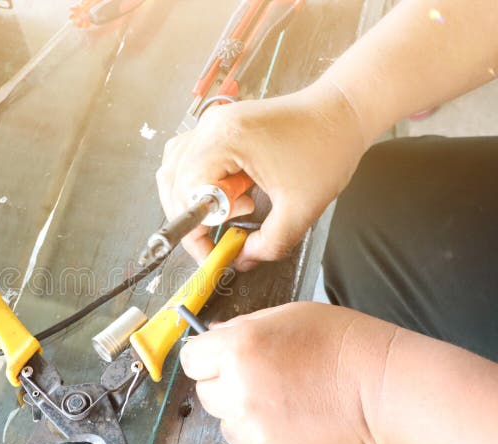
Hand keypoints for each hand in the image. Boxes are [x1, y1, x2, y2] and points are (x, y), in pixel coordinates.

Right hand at [156, 80, 365, 269]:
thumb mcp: (301, 209)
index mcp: (226, 140)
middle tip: (225, 234)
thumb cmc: (327, 147)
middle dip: (195, 217)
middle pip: (174, 182)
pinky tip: (224, 191)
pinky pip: (187, 157)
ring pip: (174, 169)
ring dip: (192, 198)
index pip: (186, 193)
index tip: (212, 252)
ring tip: (232, 206)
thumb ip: (269, 244)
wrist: (341, 112)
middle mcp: (211, 127)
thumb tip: (242, 260)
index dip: (195, 231)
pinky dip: (196, 181)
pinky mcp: (218, 126)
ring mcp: (211, 123)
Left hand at [180, 302, 394, 443]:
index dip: (206, 358)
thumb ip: (239, 328)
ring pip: (227, 425)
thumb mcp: (284, 315)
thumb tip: (210, 338)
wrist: (380, 387)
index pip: (191, 360)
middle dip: (225, 385)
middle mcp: (239, 392)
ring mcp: (254, 431)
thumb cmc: (338, 343)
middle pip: (205, 393)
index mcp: (238, 350)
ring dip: (244, 415)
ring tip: (282, 401)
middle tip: (261, 378)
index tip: (219, 360)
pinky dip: (265, 440)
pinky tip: (293, 422)